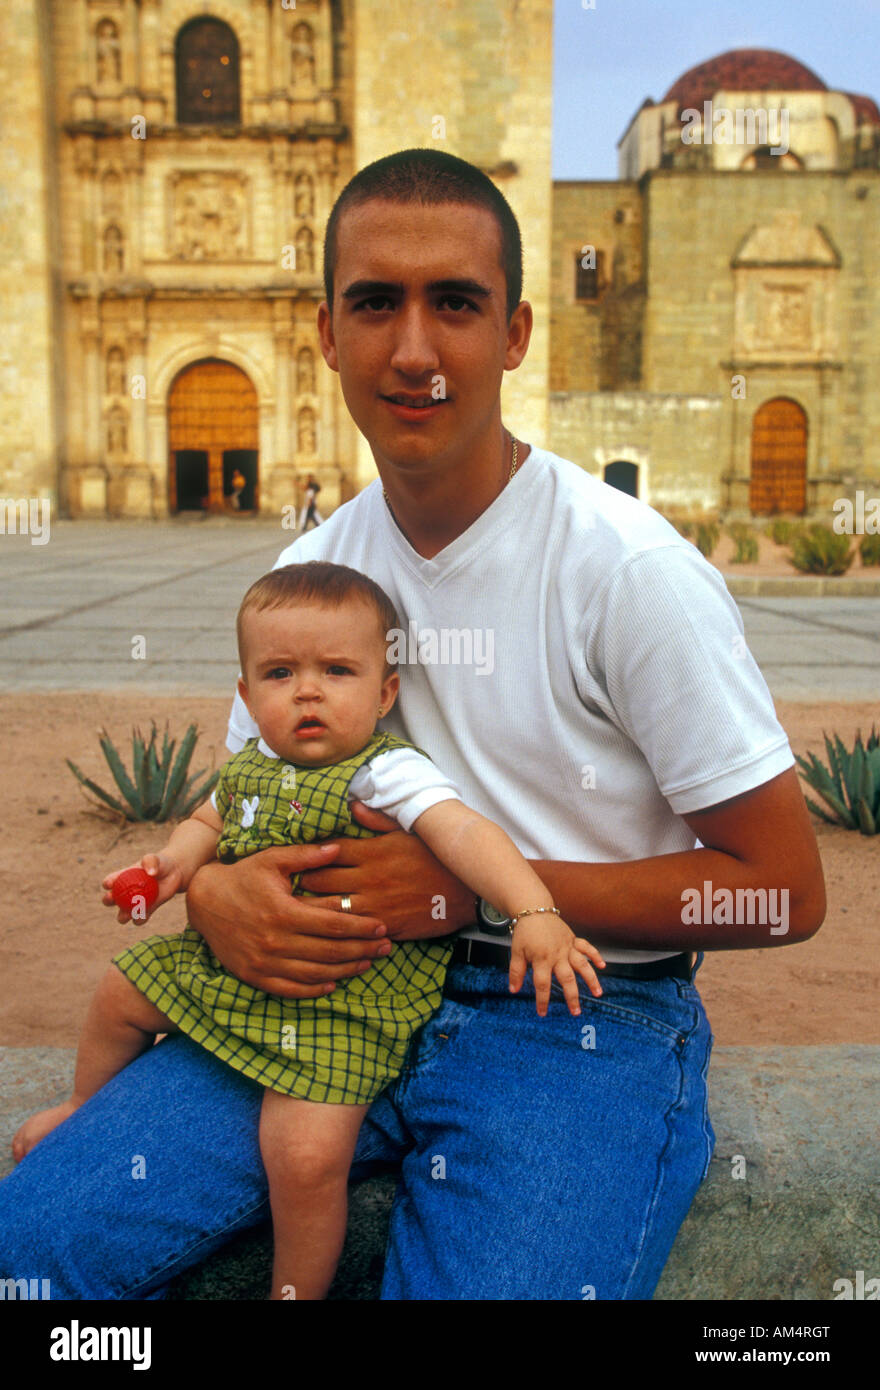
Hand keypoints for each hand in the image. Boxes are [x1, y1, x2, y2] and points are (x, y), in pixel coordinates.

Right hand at [101, 852, 181, 924]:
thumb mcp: (155, 859)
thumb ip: (150, 861)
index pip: (109, 881)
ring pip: (122, 915)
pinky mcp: (146, 911)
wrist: (174, 874)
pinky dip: (140, 918)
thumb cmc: (160, 863)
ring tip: (129, 911)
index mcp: (122, 878)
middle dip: (108, 900)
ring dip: (123, 916)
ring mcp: (134, 904)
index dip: (107, 883)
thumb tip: (151, 873)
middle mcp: (124, 893)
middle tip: (113, 898)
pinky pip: (139, 919)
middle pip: (110, 900)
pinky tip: (145, 913)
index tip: (110, 883)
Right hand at [185, 842, 394, 998]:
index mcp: (284, 912)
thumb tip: (339, 846)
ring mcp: (264, 962)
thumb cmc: (243, 875)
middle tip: (385, 948)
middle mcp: (275, 941)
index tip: (382, 927)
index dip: (362, 928)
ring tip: (367, 964)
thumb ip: (307, 854)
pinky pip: (289, 989)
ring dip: (344, 972)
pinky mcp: (254, 975)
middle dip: (362, 951)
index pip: (334, 925)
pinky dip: (313, 990)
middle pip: (330, 952)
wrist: (205, 901)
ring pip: (314, 974)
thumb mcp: (272, 858)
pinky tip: (332, 985)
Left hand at [300, 800, 475, 940]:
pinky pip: (350, 931)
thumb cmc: (435, 859)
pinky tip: (321, 931)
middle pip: (320, 881)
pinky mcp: (383, 927)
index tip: (295, 859)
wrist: (466, 894)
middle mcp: (369, 878)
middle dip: (300, 883)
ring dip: (310, 909)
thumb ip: (376, 822)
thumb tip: (351, 805)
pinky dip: (334, 931)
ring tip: (294, 910)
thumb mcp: (408, 833)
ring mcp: (375, 905)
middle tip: (285, 885)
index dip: (308, 855)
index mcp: (373, 852)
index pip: (327, 851)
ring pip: (329, 909)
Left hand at [509, 915, 605, 1017]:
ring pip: (582, 965)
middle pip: (566, 978)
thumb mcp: (516, 952)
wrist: (534, 910)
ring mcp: (567, 947)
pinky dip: (595, 955)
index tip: (542, 1013)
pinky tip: (603, 965)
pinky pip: (586, 947)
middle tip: (576, 1012)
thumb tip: (513, 990)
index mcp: (541, 959)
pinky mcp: (573, 939)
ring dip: (591, 979)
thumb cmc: (524, 932)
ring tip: (598, 993)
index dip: (542, 1000)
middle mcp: (557, 955)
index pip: (542, 984)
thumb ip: (516, 972)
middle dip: (572, 997)